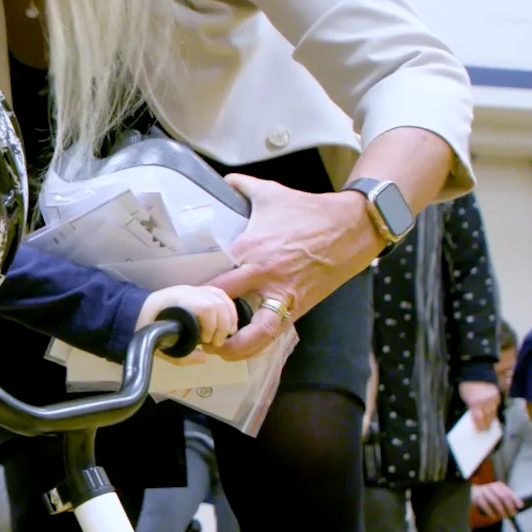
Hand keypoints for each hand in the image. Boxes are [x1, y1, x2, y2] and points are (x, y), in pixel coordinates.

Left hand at [139, 285, 238, 357]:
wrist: (135, 312)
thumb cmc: (146, 329)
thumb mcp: (160, 347)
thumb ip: (181, 356)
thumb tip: (204, 357)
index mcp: (175, 302)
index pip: (205, 307)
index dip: (212, 326)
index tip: (206, 342)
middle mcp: (186, 291)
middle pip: (217, 302)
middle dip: (223, 325)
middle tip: (217, 342)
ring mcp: (192, 289)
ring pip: (220, 296)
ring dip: (229, 316)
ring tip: (227, 333)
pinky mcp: (196, 291)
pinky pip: (218, 294)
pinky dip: (228, 307)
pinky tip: (228, 322)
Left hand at [207, 175, 382, 360]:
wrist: (353, 225)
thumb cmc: (310, 211)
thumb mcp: (272, 193)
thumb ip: (242, 187)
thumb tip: (225, 181)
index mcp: (250, 249)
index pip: (213, 276)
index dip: (192, 292)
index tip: (178, 299)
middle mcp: (263, 275)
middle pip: (225, 306)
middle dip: (205, 321)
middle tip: (190, 328)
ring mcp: (283, 295)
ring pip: (256, 334)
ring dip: (234, 348)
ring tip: (215, 350)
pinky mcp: (300, 307)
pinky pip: (275, 333)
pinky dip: (258, 343)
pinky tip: (242, 347)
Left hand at [460, 380, 500, 431]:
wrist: (475, 371)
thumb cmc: (466, 386)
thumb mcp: (465, 398)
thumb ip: (471, 407)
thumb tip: (475, 416)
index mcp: (476, 405)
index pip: (479, 420)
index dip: (480, 426)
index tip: (480, 432)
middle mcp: (486, 403)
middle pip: (489, 418)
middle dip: (487, 425)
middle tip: (486, 431)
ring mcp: (493, 399)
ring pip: (494, 412)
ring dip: (492, 419)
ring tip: (490, 424)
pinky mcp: (498, 394)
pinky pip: (497, 404)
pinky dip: (495, 409)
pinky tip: (493, 412)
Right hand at [470, 481, 522, 520]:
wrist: (470, 493)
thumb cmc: (487, 497)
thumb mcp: (497, 495)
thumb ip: (507, 499)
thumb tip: (519, 507)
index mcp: (498, 486)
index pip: (509, 493)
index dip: (515, 499)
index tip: (520, 507)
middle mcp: (491, 487)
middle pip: (503, 496)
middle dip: (509, 506)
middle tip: (512, 515)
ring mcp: (483, 491)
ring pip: (494, 501)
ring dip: (500, 510)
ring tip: (503, 517)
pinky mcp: (476, 497)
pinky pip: (485, 505)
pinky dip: (490, 512)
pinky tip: (493, 517)